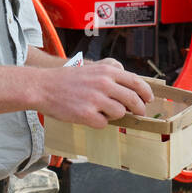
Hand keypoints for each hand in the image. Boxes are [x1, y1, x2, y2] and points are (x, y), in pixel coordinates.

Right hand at [36, 58, 153, 128]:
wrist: (42, 87)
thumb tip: (130, 86)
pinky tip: (89, 116)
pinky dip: (99, 123)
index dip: (146, 93)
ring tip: (101, 111)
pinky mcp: (86, 114)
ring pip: (120, 113)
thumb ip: (110, 74)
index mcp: (106, 71)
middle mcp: (104, 84)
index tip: (149, 99)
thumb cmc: (66, 80)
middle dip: (139, 109)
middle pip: (133, 100)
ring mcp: (95, 99)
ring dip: (115, 115)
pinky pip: (104, 124)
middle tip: (139, 114)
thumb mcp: (91, 69)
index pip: (136, 82)